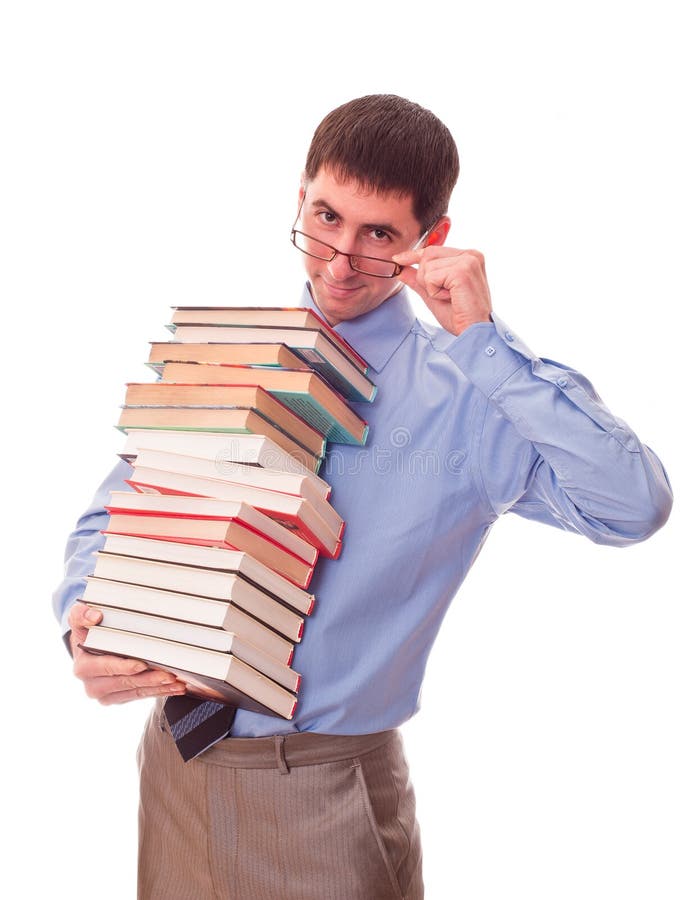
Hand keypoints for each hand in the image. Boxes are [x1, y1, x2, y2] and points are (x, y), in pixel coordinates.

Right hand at [69, 602, 186, 704]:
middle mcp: (92, 685)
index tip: (142, 664)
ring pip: (136, 692)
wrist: (86, 649)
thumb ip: (81, 614)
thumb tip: (94, 616)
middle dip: (149, 679)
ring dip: (158, 687)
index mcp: (83, 667)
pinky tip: (174, 688)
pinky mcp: (117, 698)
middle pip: (125, 683)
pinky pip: (140, 696)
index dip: (124, 667)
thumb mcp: (79, 619)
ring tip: (177, 682)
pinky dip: (159, 691)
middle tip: (169, 675)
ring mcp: (105, 694)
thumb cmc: (87, 632)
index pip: (107, 667)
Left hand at [391, 246, 491, 335]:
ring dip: (431, 287)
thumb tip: (401, 269)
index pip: (433, 249)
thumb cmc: (460, 316)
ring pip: (427, 267)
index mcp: (469, 257)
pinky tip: (451, 298)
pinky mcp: (462, 271)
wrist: (474, 331)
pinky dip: (435, 292)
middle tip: (444, 295)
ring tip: (450, 297)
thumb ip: (418, 280)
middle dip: (426, 278)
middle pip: (428, 255)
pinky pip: (431, 277)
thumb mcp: (434, 294)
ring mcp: (468, 261)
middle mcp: (471, 255)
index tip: (398, 259)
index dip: (414, 255)